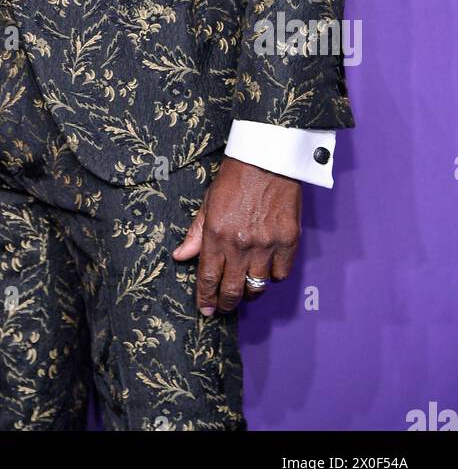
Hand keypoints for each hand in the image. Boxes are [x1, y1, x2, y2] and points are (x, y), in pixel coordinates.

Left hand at [171, 155, 300, 314]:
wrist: (268, 159)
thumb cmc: (235, 178)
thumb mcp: (209, 203)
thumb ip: (196, 234)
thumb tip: (180, 256)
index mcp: (217, 234)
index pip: (208, 278)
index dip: (206, 298)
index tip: (206, 309)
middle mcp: (241, 244)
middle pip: (232, 290)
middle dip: (225, 303)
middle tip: (223, 307)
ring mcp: (266, 245)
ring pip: (257, 286)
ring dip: (249, 292)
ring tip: (244, 289)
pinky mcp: (288, 242)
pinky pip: (280, 274)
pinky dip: (273, 276)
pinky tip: (267, 270)